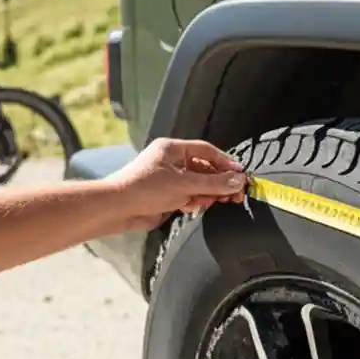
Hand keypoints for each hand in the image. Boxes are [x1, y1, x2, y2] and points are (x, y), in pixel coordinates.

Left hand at [107, 138, 245, 228]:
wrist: (118, 209)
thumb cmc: (146, 189)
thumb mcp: (184, 184)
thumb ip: (214, 183)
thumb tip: (239, 180)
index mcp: (173, 149)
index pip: (207, 151)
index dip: (225, 162)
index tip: (240, 175)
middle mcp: (172, 161)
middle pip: (205, 169)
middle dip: (219, 182)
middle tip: (235, 194)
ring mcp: (169, 179)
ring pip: (198, 184)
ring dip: (207, 193)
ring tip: (210, 201)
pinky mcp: (167, 195)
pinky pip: (189, 196)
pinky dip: (194, 201)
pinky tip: (193, 207)